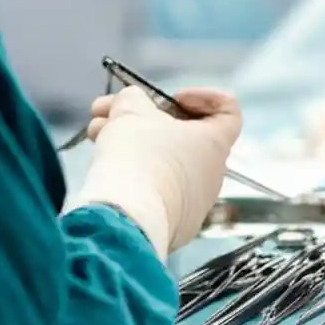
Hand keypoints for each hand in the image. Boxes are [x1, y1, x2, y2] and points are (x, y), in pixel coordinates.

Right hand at [69, 87, 242, 258]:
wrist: (126, 219)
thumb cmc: (138, 158)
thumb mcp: (130, 111)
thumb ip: (134, 99)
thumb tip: (133, 103)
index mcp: (214, 143)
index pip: (228, 112)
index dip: (204, 98)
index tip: (172, 99)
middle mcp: (211, 175)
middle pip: (181, 136)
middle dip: (143, 120)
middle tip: (111, 111)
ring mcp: (193, 205)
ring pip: (162, 163)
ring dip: (130, 144)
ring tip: (96, 133)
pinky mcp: (172, 226)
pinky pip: (155, 192)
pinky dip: (133, 176)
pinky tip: (102, 165)